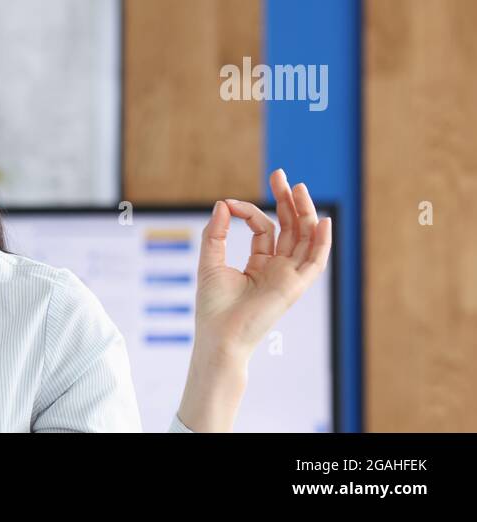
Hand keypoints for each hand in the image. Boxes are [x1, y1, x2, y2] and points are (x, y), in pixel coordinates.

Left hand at [178, 169, 332, 430]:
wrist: (219, 335)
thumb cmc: (213, 306)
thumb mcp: (210, 261)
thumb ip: (216, 233)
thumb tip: (223, 203)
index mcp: (259, 265)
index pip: (264, 229)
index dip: (249, 211)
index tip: (230, 204)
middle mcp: (278, 269)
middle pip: (290, 229)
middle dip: (287, 201)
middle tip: (280, 175)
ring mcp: (289, 277)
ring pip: (304, 239)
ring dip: (304, 213)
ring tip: (299, 187)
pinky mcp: (296, 286)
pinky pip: (316, 262)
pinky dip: (322, 242)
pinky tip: (322, 221)